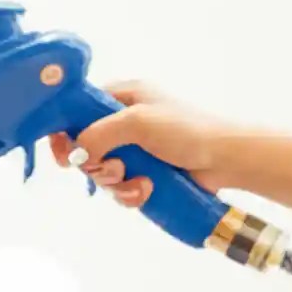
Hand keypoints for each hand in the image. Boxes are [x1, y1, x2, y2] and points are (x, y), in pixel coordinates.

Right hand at [48, 81, 231, 207]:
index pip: (80, 109)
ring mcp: (136, 151)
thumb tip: (77, 154)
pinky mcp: (145, 175)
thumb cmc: (186, 130)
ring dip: (116, 182)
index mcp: (124, 97)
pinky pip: (122, 189)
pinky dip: (130, 194)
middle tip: (112, 169)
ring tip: (138, 182)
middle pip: (86, 147)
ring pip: (103, 173)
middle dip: (95, 164)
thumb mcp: (138, 121)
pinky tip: (147, 191)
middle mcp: (126, 122)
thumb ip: (99, 133)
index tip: (65, 152)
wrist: (225, 160)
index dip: (68, 130)